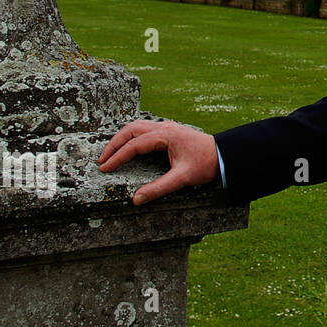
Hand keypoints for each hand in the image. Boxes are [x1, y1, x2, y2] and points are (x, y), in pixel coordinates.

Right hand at [98, 119, 218, 204]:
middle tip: (102, 161)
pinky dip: (132, 137)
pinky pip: (145, 129)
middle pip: (131, 130)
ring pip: (137, 127)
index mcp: (166, 136)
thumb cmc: (206, 164)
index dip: (117, 157)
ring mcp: (167, 128)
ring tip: (110, 154)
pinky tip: (128, 148)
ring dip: (122, 138)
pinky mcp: (170, 132)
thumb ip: (159, 188)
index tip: (105, 168)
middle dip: (114, 144)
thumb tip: (136, 199)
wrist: (224, 154)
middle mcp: (164, 128)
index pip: (134, 145)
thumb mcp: (183, 178)